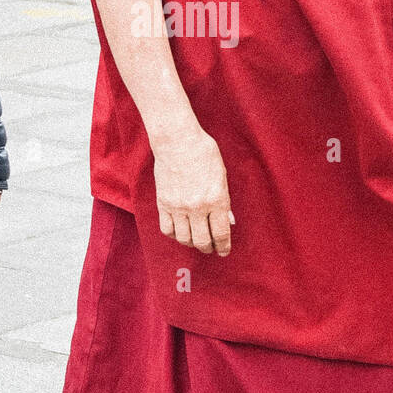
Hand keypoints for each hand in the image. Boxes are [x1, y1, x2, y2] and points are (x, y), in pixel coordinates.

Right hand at [154, 127, 234, 255]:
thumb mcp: (222, 175)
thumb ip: (225, 201)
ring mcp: (178, 206)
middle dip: (208, 248)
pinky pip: (167, 229)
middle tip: (210, 248)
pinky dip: (174, 234)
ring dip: (191, 243)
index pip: (221, 233)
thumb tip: (229, 221)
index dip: (223, 246)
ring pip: (184, 238)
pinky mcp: (163, 203)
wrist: (177, 140)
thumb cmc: (203, 153)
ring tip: (195, 240)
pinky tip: (180, 231)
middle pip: (202, 241)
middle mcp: (197, 206)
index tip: (223, 251)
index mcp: (216, 199)